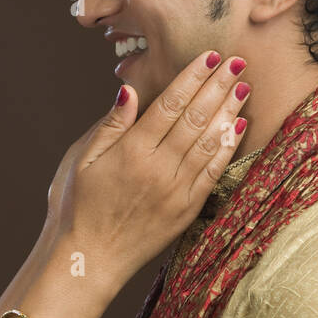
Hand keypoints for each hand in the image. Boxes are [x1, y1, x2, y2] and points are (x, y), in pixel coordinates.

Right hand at [43, 50, 250, 293]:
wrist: (87, 260)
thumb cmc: (75, 208)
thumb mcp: (81, 160)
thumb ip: (110, 126)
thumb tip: (129, 90)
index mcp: (132, 151)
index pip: (170, 104)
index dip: (192, 77)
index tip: (209, 57)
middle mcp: (159, 168)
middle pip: (196, 117)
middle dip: (218, 86)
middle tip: (236, 61)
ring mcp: (176, 190)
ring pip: (210, 141)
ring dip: (229, 111)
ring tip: (242, 86)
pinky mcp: (186, 210)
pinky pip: (213, 172)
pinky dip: (228, 147)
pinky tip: (237, 127)